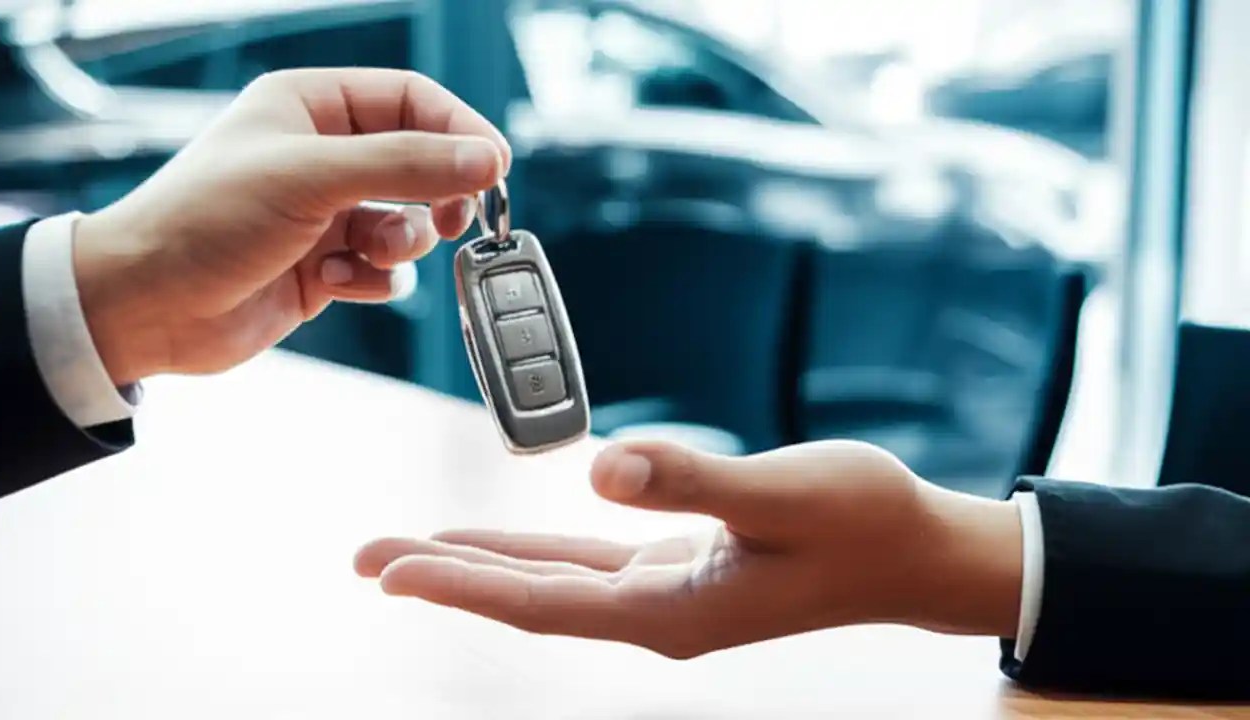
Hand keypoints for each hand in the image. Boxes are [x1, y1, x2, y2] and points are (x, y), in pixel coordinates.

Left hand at [72, 68, 510, 384]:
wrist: (145, 307)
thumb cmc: (205, 221)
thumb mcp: (312, 177)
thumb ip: (407, 165)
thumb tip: (487, 160)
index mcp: (312, 106)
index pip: (413, 100)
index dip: (459, 131)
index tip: (493, 169)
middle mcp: (323, 154)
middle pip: (421, 163)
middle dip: (436, 195)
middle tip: (448, 221)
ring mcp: (325, 213)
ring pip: (407, 222)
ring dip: (399, 244)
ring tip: (364, 254)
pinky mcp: (324, 266)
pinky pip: (384, 270)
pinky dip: (371, 281)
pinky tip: (328, 284)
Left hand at [354, 440, 1022, 657]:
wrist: (917, 552)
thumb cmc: (864, 521)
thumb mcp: (784, 492)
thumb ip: (693, 481)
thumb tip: (599, 467)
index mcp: (671, 611)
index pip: (539, 602)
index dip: (460, 584)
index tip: (387, 572)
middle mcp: (657, 614)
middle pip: (526, 598)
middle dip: (445, 578)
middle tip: (365, 561)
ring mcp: (667, 594)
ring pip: (549, 583)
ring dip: (479, 565)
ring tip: (409, 554)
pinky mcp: (681, 566)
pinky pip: (585, 562)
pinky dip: (535, 550)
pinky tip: (505, 541)